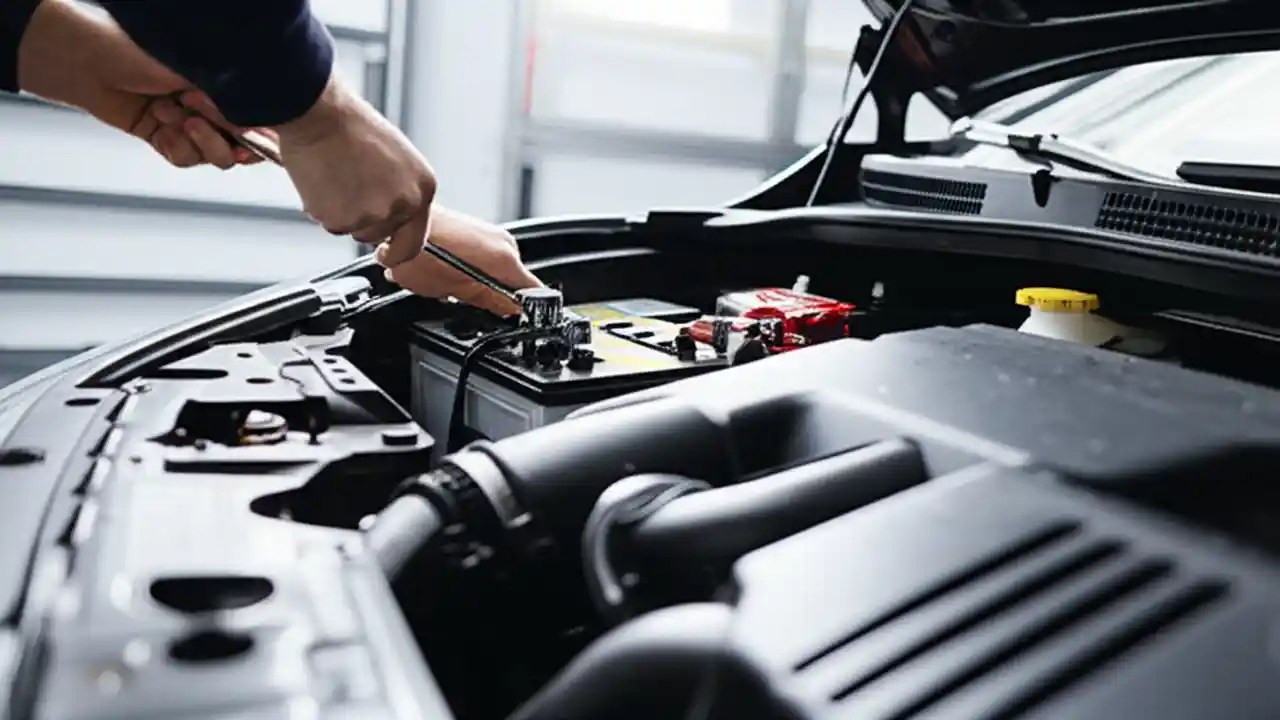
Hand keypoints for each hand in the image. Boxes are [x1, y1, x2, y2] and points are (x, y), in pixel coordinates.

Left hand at [17, 0, 269, 168]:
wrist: (87, 60)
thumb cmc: (139, 50)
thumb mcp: (196, 71)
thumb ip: (229, 99)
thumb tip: (256, 123)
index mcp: (222, 85)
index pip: (257, 119)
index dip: (262, 135)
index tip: (260, 142)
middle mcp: (208, 105)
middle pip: (239, 144)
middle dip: (225, 139)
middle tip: (211, 127)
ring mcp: (187, 124)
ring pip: (213, 156)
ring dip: (198, 140)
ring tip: (175, 115)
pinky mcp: (163, 138)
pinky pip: (184, 158)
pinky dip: (176, 146)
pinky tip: (161, 124)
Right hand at [276, 74, 435, 267]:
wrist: (321, 115)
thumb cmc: (353, 127)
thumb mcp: (397, 160)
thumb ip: (401, 192)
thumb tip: (392, 217)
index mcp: (423, 188)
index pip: (416, 240)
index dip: (397, 251)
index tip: (386, 254)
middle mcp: (403, 205)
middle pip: (380, 235)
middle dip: (363, 220)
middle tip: (349, 188)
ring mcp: (373, 215)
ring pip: (354, 230)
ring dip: (343, 213)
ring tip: (338, 178)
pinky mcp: (342, 219)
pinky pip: (330, 225)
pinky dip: (323, 208)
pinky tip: (325, 180)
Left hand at [381, 206, 542, 315]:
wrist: (400, 223)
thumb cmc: (423, 255)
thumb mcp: (457, 290)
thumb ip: (490, 301)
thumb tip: (510, 308)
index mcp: (506, 260)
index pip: (534, 291)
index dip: (525, 308)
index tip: (511, 316)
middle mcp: (504, 242)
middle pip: (512, 281)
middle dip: (491, 293)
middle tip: (464, 298)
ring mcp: (490, 233)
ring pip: (493, 269)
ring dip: (474, 279)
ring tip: (445, 280)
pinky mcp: (475, 228)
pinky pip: (480, 256)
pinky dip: (465, 266)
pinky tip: (441, 267)